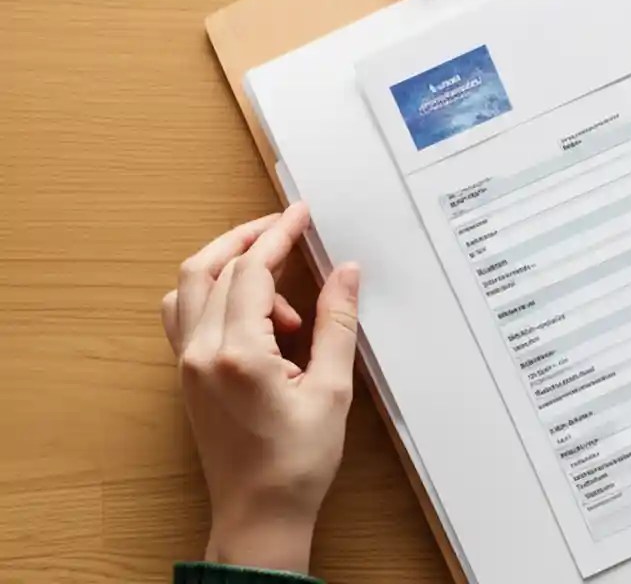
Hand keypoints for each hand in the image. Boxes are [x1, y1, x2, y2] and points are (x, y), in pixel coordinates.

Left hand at [160, 203, 360, 572]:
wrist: (260, 513)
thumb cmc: (297, 463)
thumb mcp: (332, 389)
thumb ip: (337, 323)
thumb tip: (347, 274)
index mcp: (237, 354)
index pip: (251, 271)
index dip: (278, 235)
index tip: (301, 215)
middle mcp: (200, 352)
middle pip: (213, 267)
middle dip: (251, 239)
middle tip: (287, 229)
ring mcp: (186, 364)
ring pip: (190, 286)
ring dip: (227, 264)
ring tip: (276, 279)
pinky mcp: (185, 375)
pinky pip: (185, 313)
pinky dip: (213, 293)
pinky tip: (251, 310)